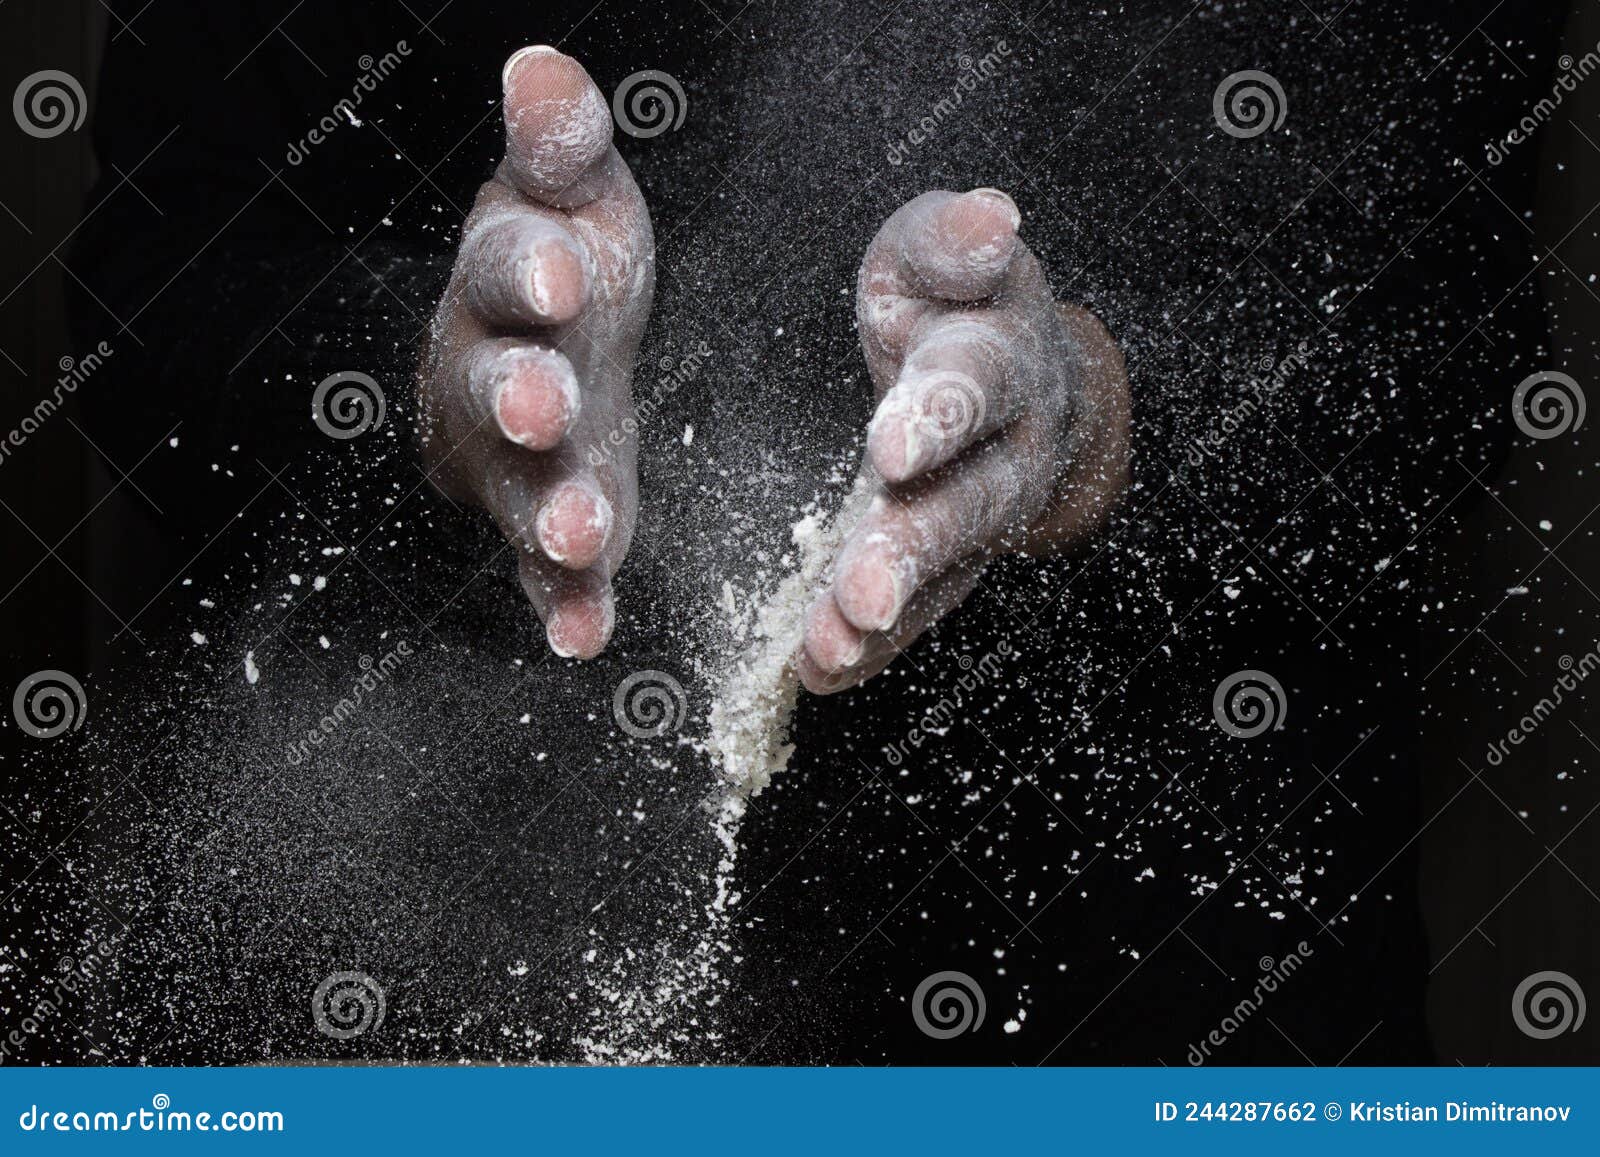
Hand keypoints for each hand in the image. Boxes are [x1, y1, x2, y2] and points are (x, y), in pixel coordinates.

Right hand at [420, 47, 652, 658]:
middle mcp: (495, 373)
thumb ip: (562, 147)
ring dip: (546, 510)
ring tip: (579, 535)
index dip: (529, 273)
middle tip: (543, 408)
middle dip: (519, 398)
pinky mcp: (547, 522)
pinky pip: (546, 569)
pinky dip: (562, 602)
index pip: (507, 268)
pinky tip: (583, 634)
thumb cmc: (568, 262)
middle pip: (496, 385)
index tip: (563, 275)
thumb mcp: (573, 194)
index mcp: (508, 282)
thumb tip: (543, 68)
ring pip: (520, 486)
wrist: (560, 346)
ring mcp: (515, 460)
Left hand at [798, 188, 1129, 693]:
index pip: (974, 382)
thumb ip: (951, 240)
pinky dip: (873, 645)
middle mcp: (1007, 445)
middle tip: (864, 590)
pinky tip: (820, 669)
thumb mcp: (942, 251)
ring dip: (889, 609)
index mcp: (999, 354)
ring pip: (946, 568)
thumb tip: (990, 215)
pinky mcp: (958, 559)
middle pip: (967, 500)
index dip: (937, 417)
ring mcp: (986, 511)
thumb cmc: (954, 301)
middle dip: (913, 545)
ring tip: (832, 641)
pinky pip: (922, 608)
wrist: (1013, 369)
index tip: (890, 448)